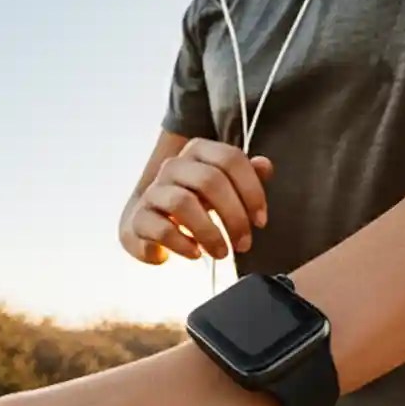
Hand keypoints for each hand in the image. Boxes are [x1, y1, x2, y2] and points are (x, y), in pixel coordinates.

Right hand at [120, 138, 274, 264]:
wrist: (150, 226)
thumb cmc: (195, 205)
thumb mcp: (224, 190)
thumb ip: (245, 177)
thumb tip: (265, 165)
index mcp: (198, 152)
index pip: (230, 159)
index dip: (252, 191)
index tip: (261, 222)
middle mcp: (174, 166)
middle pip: (210, 180)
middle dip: (234, 216)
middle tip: (244, 244)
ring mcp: (154, 191)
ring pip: (183, 202)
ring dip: (209, 232)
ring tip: (222, 252)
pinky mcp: (139, 218)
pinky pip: (162, 229)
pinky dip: (183, 244)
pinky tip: (196, 254)